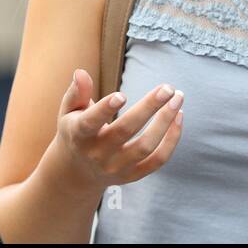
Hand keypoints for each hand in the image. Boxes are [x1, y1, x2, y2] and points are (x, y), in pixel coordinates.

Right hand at [46, 68, 183, 192]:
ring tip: (178, 98)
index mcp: (79, 135)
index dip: (105, 109)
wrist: (77, 173)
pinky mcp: (132, 175)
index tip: (122, 95)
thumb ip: (77, 92)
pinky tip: (178, 117)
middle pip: (125, 131)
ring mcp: (116, 167)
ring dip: (165, 122)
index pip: (90, 123)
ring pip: (145, 147)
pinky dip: (171, 140)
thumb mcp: (69, 112)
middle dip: (149, 108)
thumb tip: (81, 72)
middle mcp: (98, 154)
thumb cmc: (76, 131)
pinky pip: (157, 160)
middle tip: (167, 88)